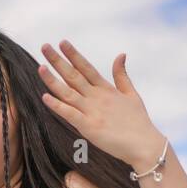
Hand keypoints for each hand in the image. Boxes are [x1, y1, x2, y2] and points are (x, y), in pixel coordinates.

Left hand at [38, 39, 160, 167]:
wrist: (145, 145)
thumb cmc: (139, 122)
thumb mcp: (131, 94)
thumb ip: (122, 75)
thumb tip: (121, 54)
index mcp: (106, 89)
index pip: (86, 68)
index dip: (74, 55)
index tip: (62, 42)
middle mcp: (97, 97)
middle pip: (74, 76)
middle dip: (58, 61)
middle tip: (44, 46)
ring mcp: (92, 111)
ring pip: (68, 93)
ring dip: (53, 80)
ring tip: (41, 67)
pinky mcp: (89, 127)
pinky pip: (70, 115)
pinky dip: (58, 106)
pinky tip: (45, 97)